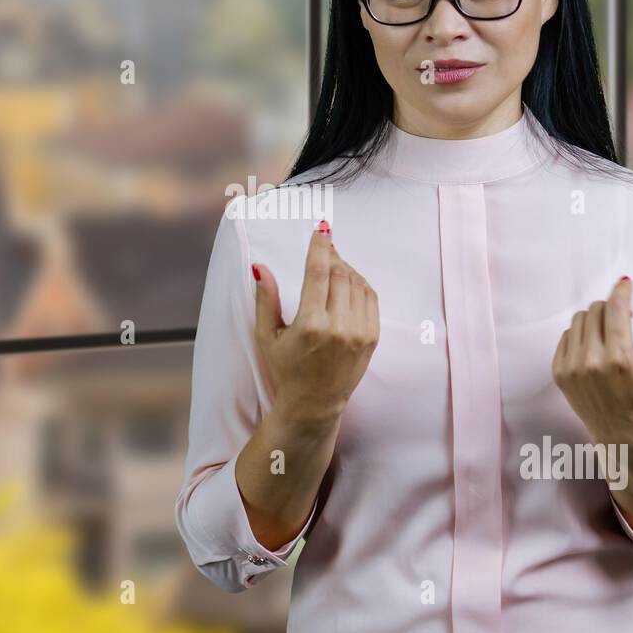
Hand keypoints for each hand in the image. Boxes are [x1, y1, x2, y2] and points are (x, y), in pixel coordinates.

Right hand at [251, 221, 379, 430]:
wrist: (314, 404)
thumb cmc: (286, 370)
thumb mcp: (266, 337)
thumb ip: (265, 300)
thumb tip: (261, 267)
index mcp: (310, 325)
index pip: (319, 273)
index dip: (320, 246)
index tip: (322, 228)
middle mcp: (338, 328)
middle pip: (340, 274)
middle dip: (332, 255)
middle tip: (325, 246)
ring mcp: (359, 333)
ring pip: (357, 283)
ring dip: (346, 268)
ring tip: (334, 265)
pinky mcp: (372, 338)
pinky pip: (370, 298)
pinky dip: (360, 284)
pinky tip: (348, 282)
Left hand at [551, 276, 632, 445]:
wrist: (619, 434)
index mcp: (620, 359)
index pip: (615, 309)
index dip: (621, 291)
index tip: (625, 282)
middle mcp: (592, 361)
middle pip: (595, 310)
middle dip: (610, 307)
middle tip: (621, 317)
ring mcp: (571, 367)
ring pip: (578, 320)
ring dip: (594, 318)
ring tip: (608, 331)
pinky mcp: (559, 372)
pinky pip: (566, 336)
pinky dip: (580, 334)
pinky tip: (594, 346)